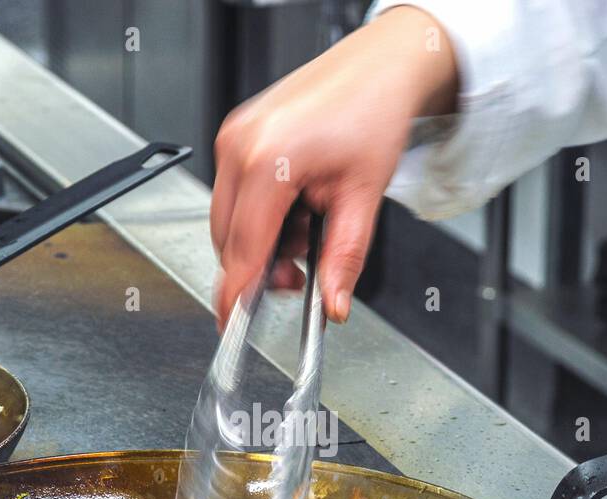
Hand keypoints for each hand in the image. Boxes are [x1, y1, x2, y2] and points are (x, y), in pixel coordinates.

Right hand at [210, 5, 457, 328]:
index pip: (243, 249)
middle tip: (302, 275)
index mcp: (268, 161)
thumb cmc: (373, 112)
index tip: (233, 324)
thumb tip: (332, 304)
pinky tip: (296, 205)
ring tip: (309, 226)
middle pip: (228, 240)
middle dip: (260, 268)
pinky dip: (260, 215)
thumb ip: (344, 258)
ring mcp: (233, 137)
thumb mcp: (364, 196)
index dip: (237, 294)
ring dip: (263, 241)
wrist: (379, 66)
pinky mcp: (236, 135)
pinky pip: (233, 195)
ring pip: (228, 221)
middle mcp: (240, 146)